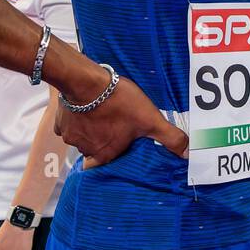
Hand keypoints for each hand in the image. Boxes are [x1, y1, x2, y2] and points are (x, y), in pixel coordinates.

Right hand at [55, 71, 188, 168]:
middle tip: (113, 129)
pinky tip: (87, 108)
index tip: (116, 151)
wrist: (85, 81)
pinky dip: (77, 118)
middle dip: (102, 142)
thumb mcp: (150, 119)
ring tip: (103, 116)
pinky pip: (68, 124)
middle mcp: (84, 149)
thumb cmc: (118, 102)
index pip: (103, 168)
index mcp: (104, 154)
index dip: (110, 160)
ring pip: (81, 137)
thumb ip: (169, 138)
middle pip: (93, 151)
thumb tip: (188, 154)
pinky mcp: (60, 120)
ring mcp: (70, 135)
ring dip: (90, 129)